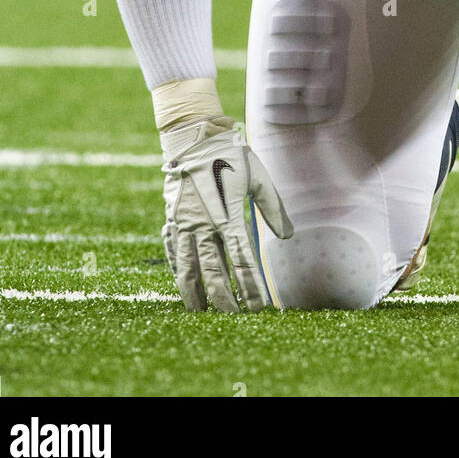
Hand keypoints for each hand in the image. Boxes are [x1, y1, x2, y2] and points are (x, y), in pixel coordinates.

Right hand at [161, 119, 291, 311]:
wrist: (194, 137)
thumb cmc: (230, 155)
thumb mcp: (258, 177)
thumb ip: (273, 208)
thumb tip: (287, 236)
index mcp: (227, 216)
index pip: (242, 262)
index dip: (252, 288)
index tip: (260, 307)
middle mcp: (203, 225)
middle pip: (213, 273)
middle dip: (225, 300)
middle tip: (235, 320)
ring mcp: (183, 224)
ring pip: (187, 269)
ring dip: (195, 295)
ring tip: (203, 314)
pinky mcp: (171, 218)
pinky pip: (173, 251)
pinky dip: (178, 271)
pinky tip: (185, 283)